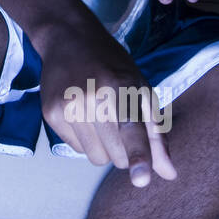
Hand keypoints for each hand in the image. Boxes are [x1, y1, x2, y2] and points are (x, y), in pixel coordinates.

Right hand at [38, 29, 176, 186]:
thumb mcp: (141, 91)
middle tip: (118, 123)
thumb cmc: (112, 65)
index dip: (138, 155)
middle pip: (115, 155)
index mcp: (120, 87)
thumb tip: (169, 174)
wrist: (68, 39)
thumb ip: (156, 134)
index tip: (141, 179)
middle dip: (124, 151)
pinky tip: (81, 114)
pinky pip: (75, 149)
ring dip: (103, 147)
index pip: (131, 128)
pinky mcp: (49, 113)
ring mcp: (67, 106)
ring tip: (98, 117)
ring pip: (95, 157)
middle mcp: (91, 97)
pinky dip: (83, 139)